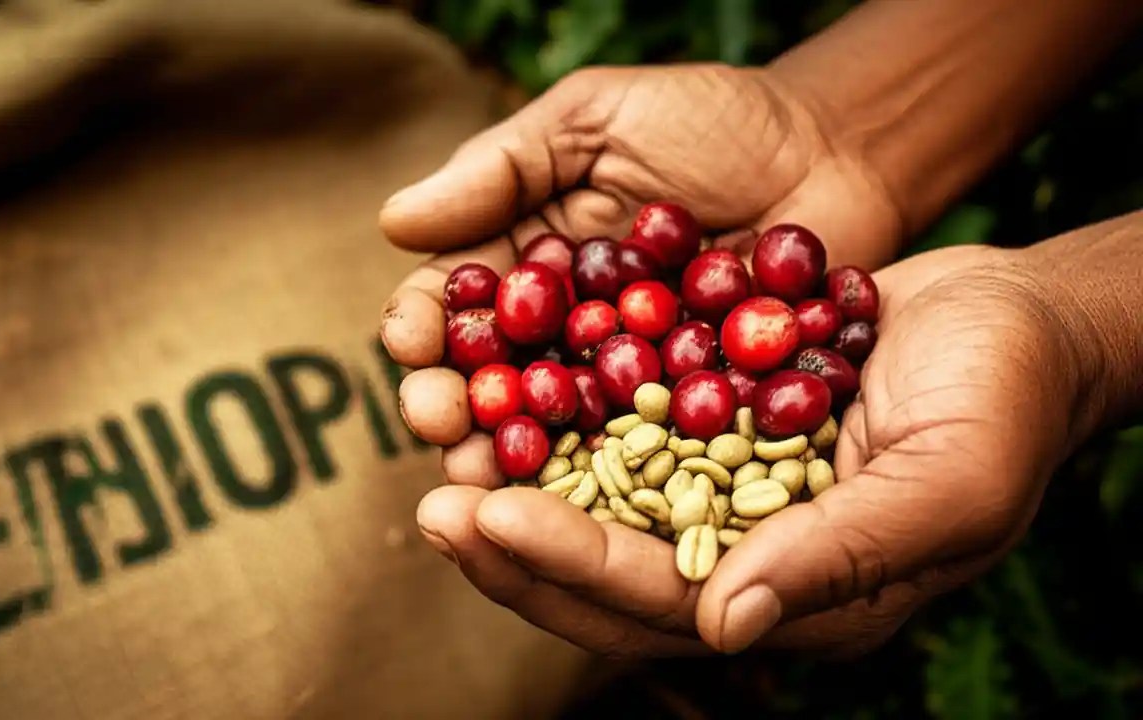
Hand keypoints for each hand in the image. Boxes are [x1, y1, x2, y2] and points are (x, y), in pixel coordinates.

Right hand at [382, 63, 900, 483]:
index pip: (455, 303)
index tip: (411, 340)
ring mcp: (626, 385)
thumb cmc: (713, 120)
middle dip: (452, 405)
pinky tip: (581, 495)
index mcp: (525, 266)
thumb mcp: (597, 120)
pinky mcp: (690, 419)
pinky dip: (612, 473)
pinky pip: (644, 452)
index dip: (423, 324)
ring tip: (485, 475)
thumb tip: (394, 221)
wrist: (836, 152)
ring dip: (511, 458)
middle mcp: (563, 335)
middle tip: (436, 420)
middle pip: (489, 382)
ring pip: (553, 432)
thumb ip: (503, 167)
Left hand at [414, 243, 1085, 657]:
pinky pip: (617, 432)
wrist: (1014, 320)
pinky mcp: (707, 423)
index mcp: (792, 593)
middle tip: (434, 507)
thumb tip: (722, 629)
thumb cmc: (1004, 404)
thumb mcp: (946, 485)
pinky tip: (500, 387)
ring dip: (517, 482)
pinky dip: (557, 418)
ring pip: (595, 505)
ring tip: (443, 451)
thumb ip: (838, 557)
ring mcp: (718, 490)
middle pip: (604, 571)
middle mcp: (741, 554)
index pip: (660, 601)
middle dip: (516, 545)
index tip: (490, 517)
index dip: (572, 563)